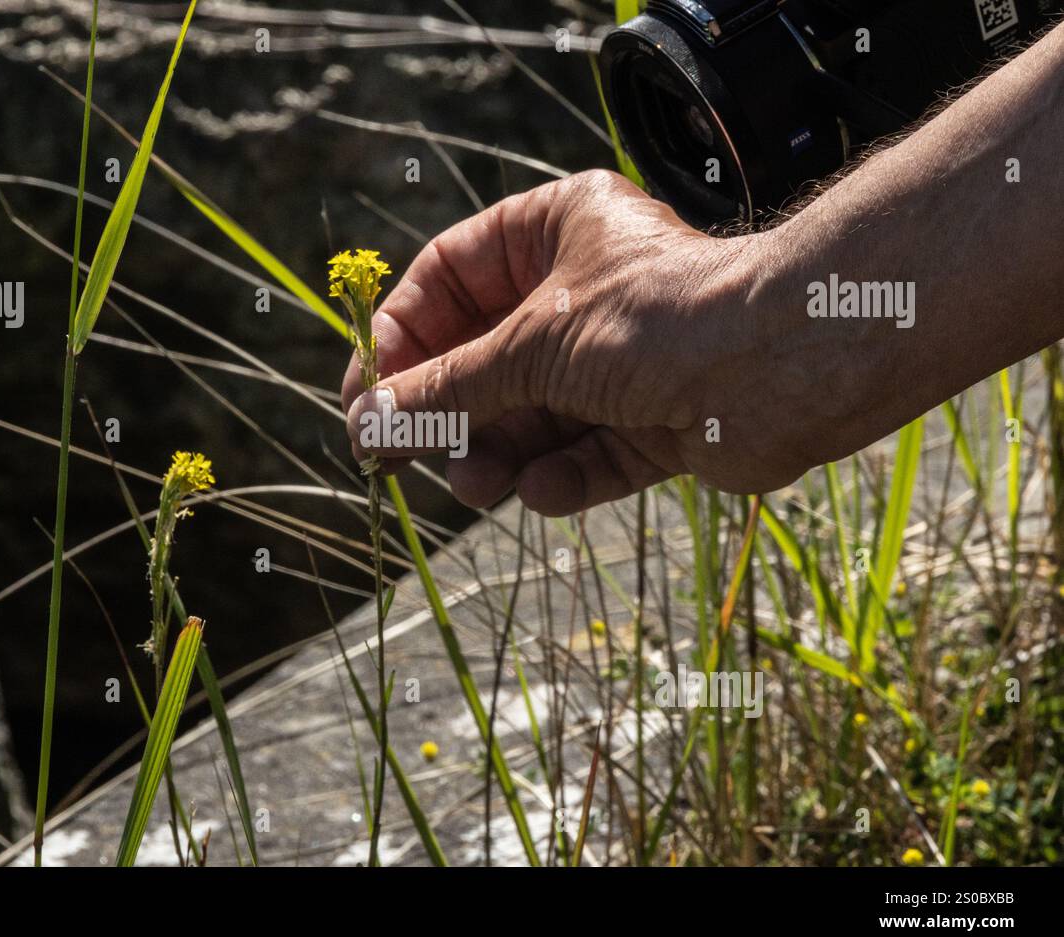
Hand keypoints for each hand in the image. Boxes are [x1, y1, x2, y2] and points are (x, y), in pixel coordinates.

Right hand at [341, 169, 813, 514]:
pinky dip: (560, 477)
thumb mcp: (530, 347)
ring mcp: (617, 360)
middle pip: (482, 357)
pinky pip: (584, 455)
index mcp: (552, 233)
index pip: (446, 280)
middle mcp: (582, 292)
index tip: (363, 401)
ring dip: (495, 455)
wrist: (789, 367)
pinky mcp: (652, 422)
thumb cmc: (658, 320)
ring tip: (477, 483)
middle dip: (447, 414)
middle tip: (397, 462)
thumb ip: (445, 388)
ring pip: (528, 416)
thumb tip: (367, 423)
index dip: (398, 340)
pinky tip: (548, 489)